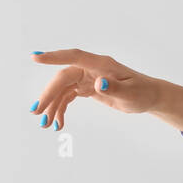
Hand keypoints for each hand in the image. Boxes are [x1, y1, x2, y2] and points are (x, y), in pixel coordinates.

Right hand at [28, 49, 158, 128]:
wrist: (148, 96)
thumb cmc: (142, 92)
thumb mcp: (131, 93)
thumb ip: (115, 88)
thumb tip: (99, 83)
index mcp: (101, 64)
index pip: (74, 57)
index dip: (54, 57)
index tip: (35, 58)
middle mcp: (90, 68)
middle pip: (63, 78)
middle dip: (48, 95)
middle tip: (37, 112)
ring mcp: (87, 77)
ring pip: (63, 89)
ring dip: (52, 105)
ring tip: (45, 125)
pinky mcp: (86, 87)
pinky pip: (68, 96)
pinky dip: (61, 108)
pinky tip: (58, 122)